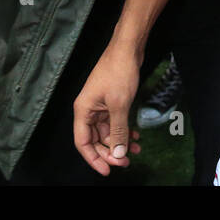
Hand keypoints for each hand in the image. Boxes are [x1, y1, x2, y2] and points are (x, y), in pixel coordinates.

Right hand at [73, 42, 143, 174]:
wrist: (128, 47)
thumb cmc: (119, 72)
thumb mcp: (120, 104)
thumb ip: (118, 131)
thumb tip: (117, 154)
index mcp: (83, 110)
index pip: (82, 143)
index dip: (94, 159)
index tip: (107, 171)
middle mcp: (89, 109)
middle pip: (95, 140)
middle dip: (110, 152)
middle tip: (126, 161)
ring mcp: (100, 105)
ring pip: (107, 132)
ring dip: (120, 142)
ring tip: (136, 151)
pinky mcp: (111, 100)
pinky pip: (115, 122)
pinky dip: (124, 130)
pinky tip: (136, 137)